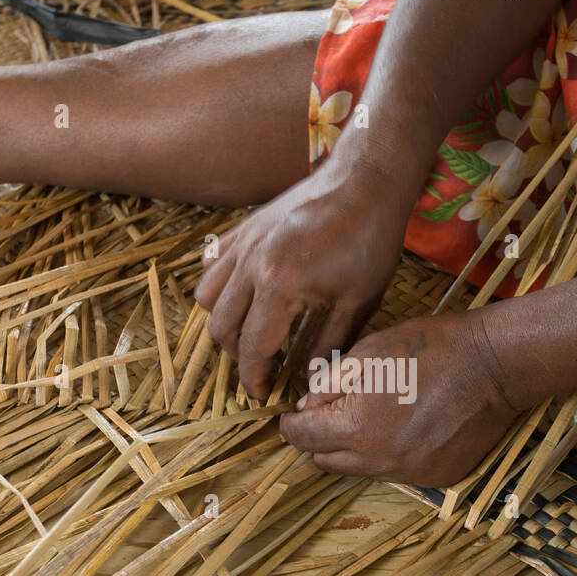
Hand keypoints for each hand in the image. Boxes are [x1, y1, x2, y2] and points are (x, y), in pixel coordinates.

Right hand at [195, 160, 410, 400]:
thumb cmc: (370, 241)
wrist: (366, 181)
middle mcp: (251, 265)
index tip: (263, 394)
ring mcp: (244, 243)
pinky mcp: (245, 227)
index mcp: (279, 288)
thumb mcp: (358, 301)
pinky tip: (243, 291)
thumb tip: (311, 378)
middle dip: (238, 355)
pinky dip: (218, 283)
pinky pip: (213, 262)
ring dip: (222, 320)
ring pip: (207, 295)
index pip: (253, 347)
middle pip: (221, 326)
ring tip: (249, 330)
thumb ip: (330, 343)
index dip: (254, 378)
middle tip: (261, 366)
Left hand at [279, 310, 520, 486]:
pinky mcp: (436, 478)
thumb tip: (306, 407)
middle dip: (320, 439)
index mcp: (354, 427)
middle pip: (325, 461)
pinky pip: (396, 473)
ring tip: (374, 416)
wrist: (493, 366)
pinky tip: (407, 427)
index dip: (292, 423)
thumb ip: (328, 384)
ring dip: (356, 448)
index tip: (293, 413)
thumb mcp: (367, 353)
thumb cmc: (429, 349)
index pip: (301, 437)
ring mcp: (409, 474)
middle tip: (331, 413)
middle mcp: (378, 461)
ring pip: (360, 470)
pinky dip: (391, 455)